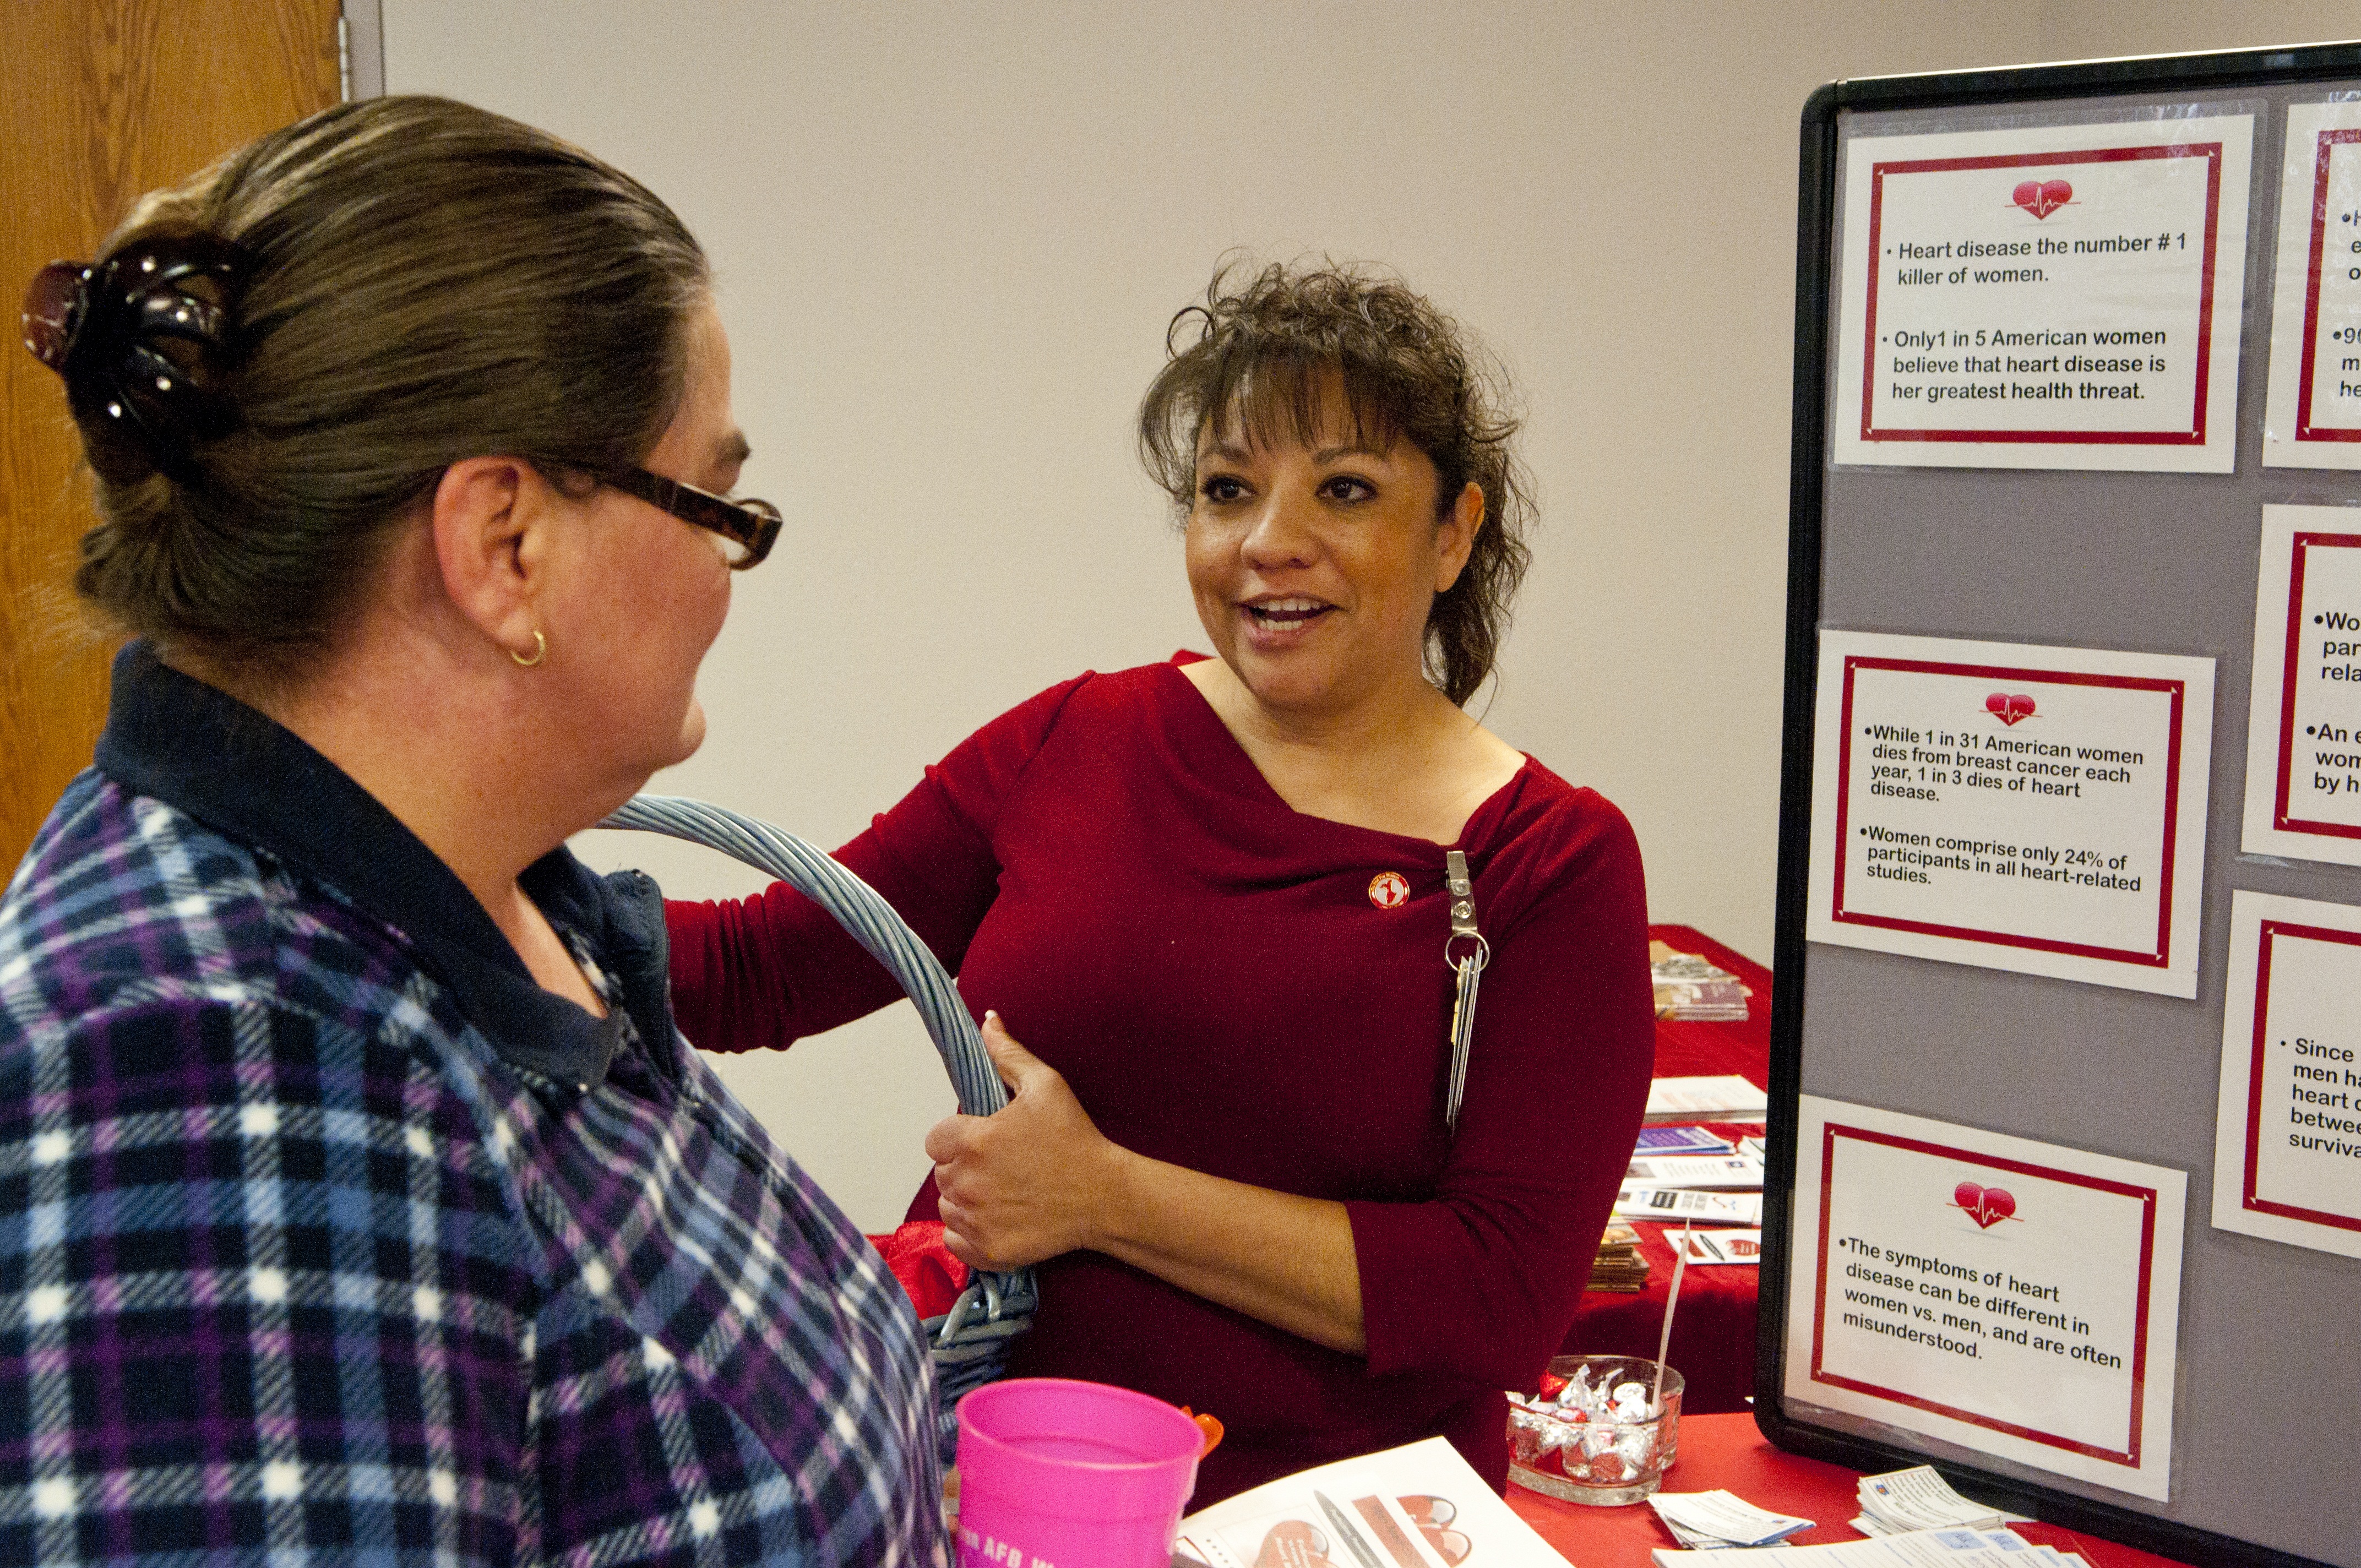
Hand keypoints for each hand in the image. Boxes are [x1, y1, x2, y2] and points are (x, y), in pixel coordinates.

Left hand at [925, 1012, 1123, 1270]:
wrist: (1105, 1195)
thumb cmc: (1075, 1138)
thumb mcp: (1046, 1086)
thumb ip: (1008, 1054)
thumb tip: (987, 1021)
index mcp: (972, 1140)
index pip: (935, 1140)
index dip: (958, 1138)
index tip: (985, 1140)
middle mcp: (965, 1182)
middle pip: (942, 1173)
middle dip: (964, 1167)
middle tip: (1003, 1165)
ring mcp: (974, 1220)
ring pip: (947, 1206)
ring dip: (966, 1199)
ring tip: (1003, 1191)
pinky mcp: (986, 1251)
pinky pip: (955, 1240)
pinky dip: (970, 1232)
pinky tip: (999, 1217)